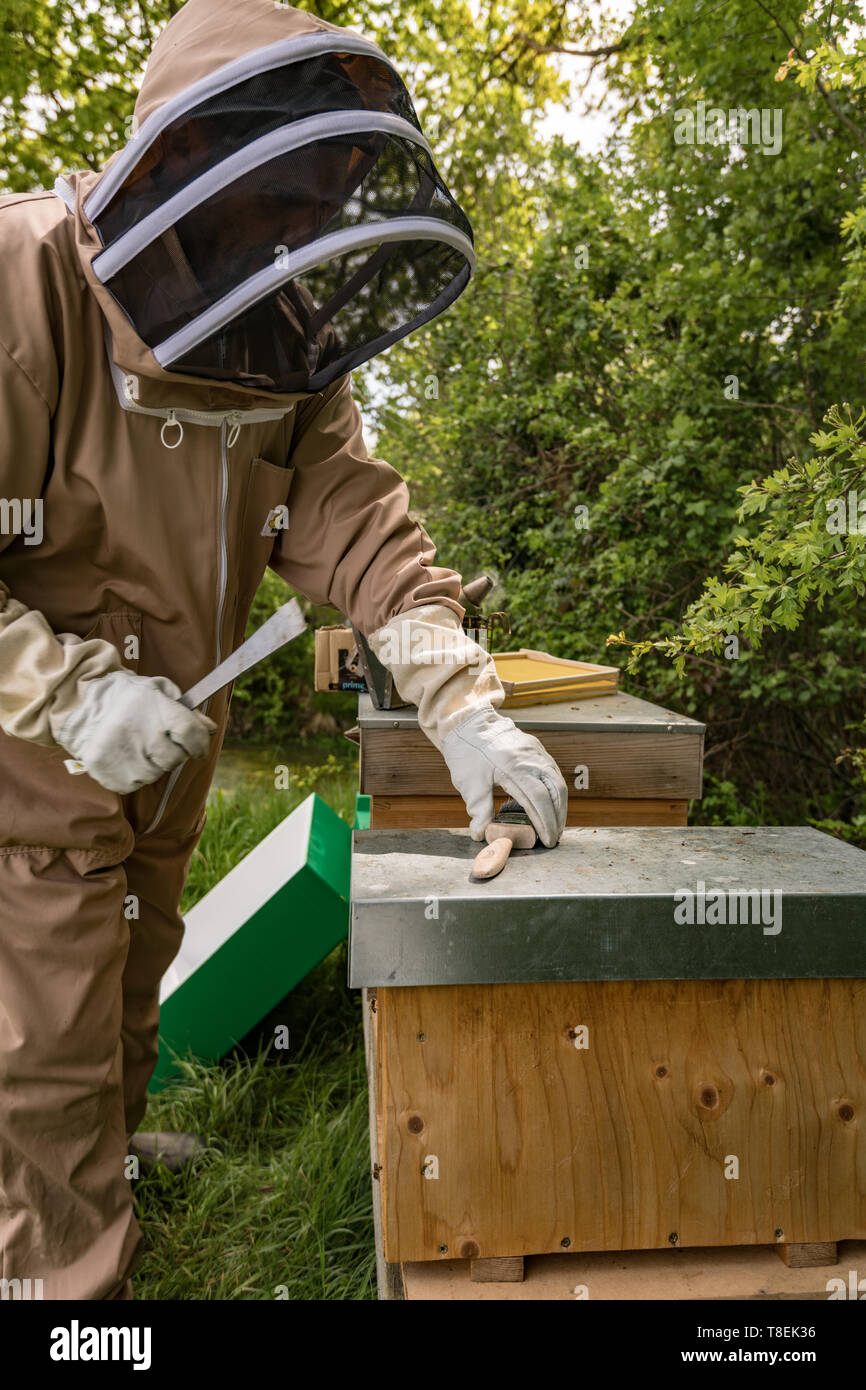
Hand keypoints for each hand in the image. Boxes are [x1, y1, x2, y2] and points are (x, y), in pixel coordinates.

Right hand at [54, 669, 216, 793]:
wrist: (78, 707)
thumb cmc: (124, 698)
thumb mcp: (156, 691)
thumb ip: (185, 710)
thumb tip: (209, 729)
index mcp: (154, 707)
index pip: (191, 734)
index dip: (200, 743)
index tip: (198, 747)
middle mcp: (139, 732)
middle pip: (175, 758)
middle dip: (174, 753)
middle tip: (160, 743)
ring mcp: (122, 755)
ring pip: (155, 774)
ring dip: (153, 765)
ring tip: (138, 748)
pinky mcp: (108, 774)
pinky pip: (134, 784)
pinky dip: (134, 775)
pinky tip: (125, 758)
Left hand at [440, 704, 567, 846]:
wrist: (468, 723)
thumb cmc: (467, 754)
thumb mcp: (470, 785)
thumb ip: (479, 811)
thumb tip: (481, 835)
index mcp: (513, 768)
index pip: (538, 800)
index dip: (545, 822)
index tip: (547, 840)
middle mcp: (530, 759)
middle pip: (555, 791)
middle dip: (558, 817)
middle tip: (554, 837)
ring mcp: (536, 752)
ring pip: (558, 781)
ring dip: (560, 805)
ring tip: (556, 824)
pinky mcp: (536, 749)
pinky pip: (553, 771)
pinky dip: (556, 791)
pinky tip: (552, 803)